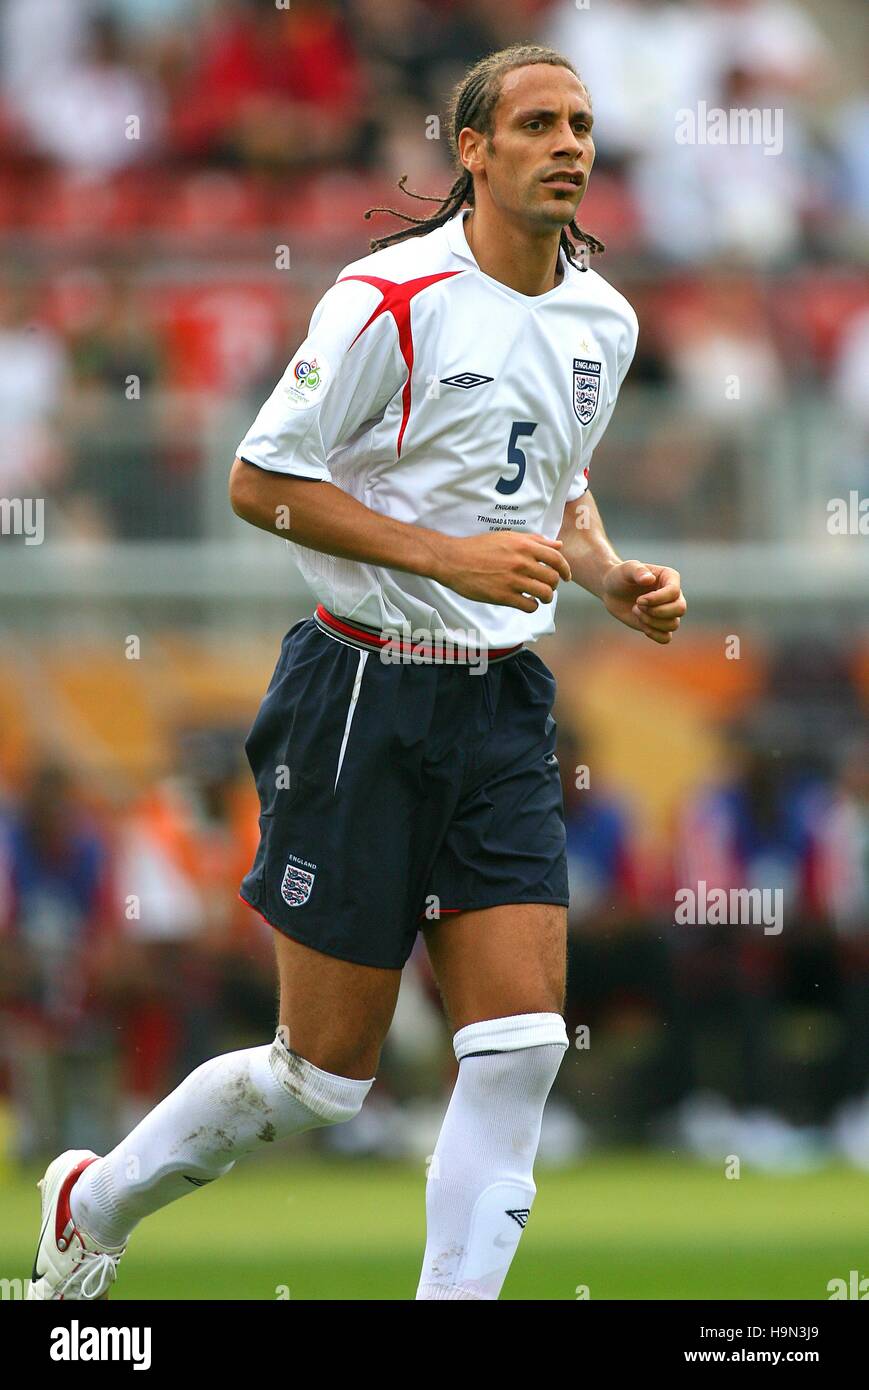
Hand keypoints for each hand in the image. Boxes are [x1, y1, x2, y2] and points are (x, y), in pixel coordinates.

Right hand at [437, 531, 571, 612]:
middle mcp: (521, 562)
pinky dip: (532, 606)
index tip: (566, 576)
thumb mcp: (508, 537)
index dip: (565, 569)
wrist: (454, 560)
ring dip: (546, 597)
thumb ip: (534, 541)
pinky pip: (529, 605)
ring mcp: (513, 580)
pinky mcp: (504, 596)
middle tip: (548, 587)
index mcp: (524, 546)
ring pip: (544, 593)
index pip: (556, 559)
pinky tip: (526, 602)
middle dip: (554, 585)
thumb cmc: (479, 547)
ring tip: (539, 596)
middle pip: (553, 578)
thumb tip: (558, 545)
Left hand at [601, 561, 685, 643]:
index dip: (657, 599)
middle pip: (680, 609)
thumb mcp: (627, 569)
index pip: (674, 592)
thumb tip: (649, 579)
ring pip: (673, 624)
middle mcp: (674, 595)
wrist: (612, 590)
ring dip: (651, 622)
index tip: (638, 600)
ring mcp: (668, 611)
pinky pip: (666, 638)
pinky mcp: (659, 625)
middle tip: (637, 606)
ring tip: (636, 611)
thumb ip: (638, 571)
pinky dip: (654, 634)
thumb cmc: (621, 576)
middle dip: (657, 612)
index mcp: (670, 578)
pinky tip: (641, 624)